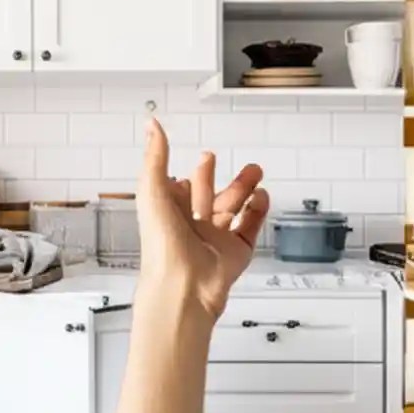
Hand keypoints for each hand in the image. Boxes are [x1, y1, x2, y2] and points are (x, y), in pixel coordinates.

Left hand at [136, 118, 269, 319]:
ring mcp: (214, 239)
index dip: (186, 176)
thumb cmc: (162, 247)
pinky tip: (262, 196)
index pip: (177, 191)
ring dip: (243, 188)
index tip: (194, 160)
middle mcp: (191, 226)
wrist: (183, 286)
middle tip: (219, 158)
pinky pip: (250, 227)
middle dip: (213, 175)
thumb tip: (153, 126)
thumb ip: (155, 158)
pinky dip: (258, 210)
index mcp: (169, 214)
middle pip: (206, 196)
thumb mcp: (152, 192)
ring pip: (232, 209)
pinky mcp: (236, 252)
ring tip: (255, 171)